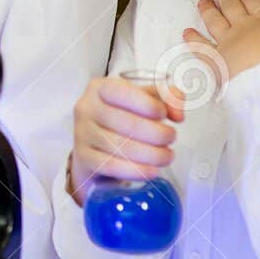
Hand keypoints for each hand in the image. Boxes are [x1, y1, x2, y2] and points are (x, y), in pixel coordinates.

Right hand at [69, 76, 181, 202]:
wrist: (95, 144)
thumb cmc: (122, 117)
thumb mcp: (143, 99)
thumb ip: (166, 97)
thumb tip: (177, 114)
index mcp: (99, 88)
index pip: (122, 92)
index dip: (148, 104)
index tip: (164, 115)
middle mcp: (86, 108)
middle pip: (125, 123)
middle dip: (157, 133)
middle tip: (171, 138)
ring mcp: (82, 133)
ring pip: (120, 146)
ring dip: (152, 154)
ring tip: (167, 156)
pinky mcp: (83, 158)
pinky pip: (111, 166)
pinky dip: (136, 170)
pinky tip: (152, 171)